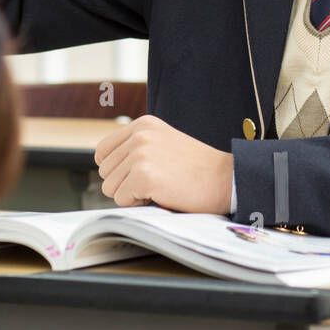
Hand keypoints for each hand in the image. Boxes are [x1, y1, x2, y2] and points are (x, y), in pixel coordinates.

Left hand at [94, 115, 233, 213]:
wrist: (226, 179)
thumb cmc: (198, 168)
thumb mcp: (164, 143)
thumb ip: (137, 148)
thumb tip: (107, 168)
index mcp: (142, 125)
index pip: (103, 152)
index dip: (116, 170)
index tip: (137, 176)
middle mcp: (139, 135)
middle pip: (105, 172)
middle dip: (125, 184)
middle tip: (156, 183)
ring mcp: (140, 155)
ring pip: (110, 188)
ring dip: (132, 195)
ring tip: (160, 187)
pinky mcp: (143, 176)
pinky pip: (122, 200)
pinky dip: (139, 204)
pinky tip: (161, 194)